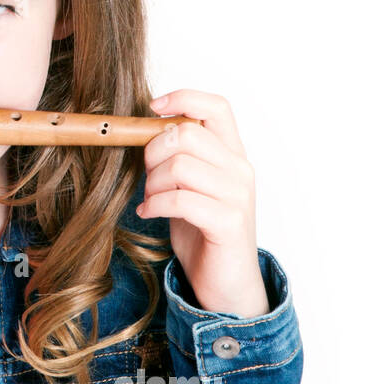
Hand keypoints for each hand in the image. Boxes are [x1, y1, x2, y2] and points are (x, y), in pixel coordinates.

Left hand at [135, 89, 268, 317]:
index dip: (183, 98)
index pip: (217, 106)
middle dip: (152, 152)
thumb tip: (145, 130)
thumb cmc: (203, 234)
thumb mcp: (189, 188)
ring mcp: (237, 195)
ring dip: (152, 183)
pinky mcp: (228, 221)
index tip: (152, 107)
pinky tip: (150, 214)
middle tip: (146, 177)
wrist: (226, 285)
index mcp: (232, 154)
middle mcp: (240, 169)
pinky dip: (156, 205)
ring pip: (179, 164)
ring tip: (150, 199)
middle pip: (186, 133)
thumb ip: (179, 158)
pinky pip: (180, 199)